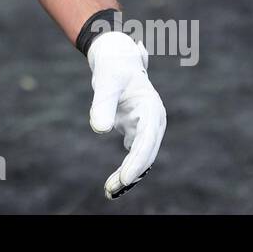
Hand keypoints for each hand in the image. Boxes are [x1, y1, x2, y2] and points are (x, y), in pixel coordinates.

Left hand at [87, 31, 165, 198]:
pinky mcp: (138, 132)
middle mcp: (153, 121)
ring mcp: (147, 128)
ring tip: (111, 191)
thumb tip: (99, 130)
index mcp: (151, 108)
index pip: (146, 140)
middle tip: (112, 190)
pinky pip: (134, 155)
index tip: (125, 178)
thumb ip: (102, 104)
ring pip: (141, 158)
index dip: (137, 161)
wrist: (116, 60)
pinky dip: (126, 169)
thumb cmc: (113, 68)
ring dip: (128, 175)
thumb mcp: (106, 82)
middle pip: (146, 153)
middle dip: (131, 173)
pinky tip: (115, 184)